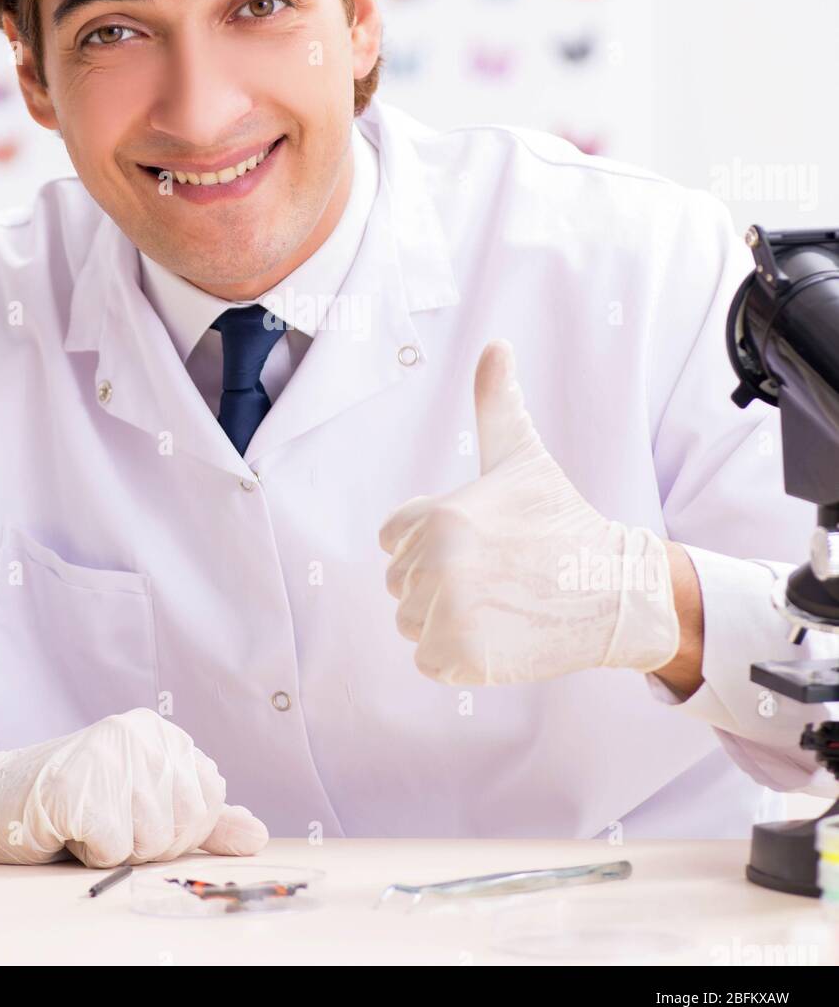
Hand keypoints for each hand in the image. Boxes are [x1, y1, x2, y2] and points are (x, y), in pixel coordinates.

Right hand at [0, 708, 268, 866]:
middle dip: (146, 843)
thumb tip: (256, 835)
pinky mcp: (77, 787)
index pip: (209, 803)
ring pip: (151, 841)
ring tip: (86, 823)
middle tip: (107, 822)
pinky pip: (113, 849)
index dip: (176, 830)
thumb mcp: (146, 805)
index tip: (136, 817)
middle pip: (182, 825)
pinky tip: (68, 830)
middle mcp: (141, 734)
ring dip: (116, 849)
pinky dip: (91, 853)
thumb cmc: (72, 803)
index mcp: (163, 735)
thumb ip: (203, 818)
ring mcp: (109, 756)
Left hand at [378, 339, 678, 685]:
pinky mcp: (466, 658)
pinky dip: (458, 657)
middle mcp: (438, 564)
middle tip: (497, 574)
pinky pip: (430, 661)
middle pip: (400, 585)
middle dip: (439, 584)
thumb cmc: (561, 519)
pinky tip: (499, 635)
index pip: (393, 539)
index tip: (480, 542)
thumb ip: (497, 404)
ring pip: (412, 624)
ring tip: (499, 603)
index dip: (431, 542)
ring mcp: (451, 614)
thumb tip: (496, 345)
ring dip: (447, 622)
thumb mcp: (522, 457)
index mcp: (438, 516)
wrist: (614, 588)